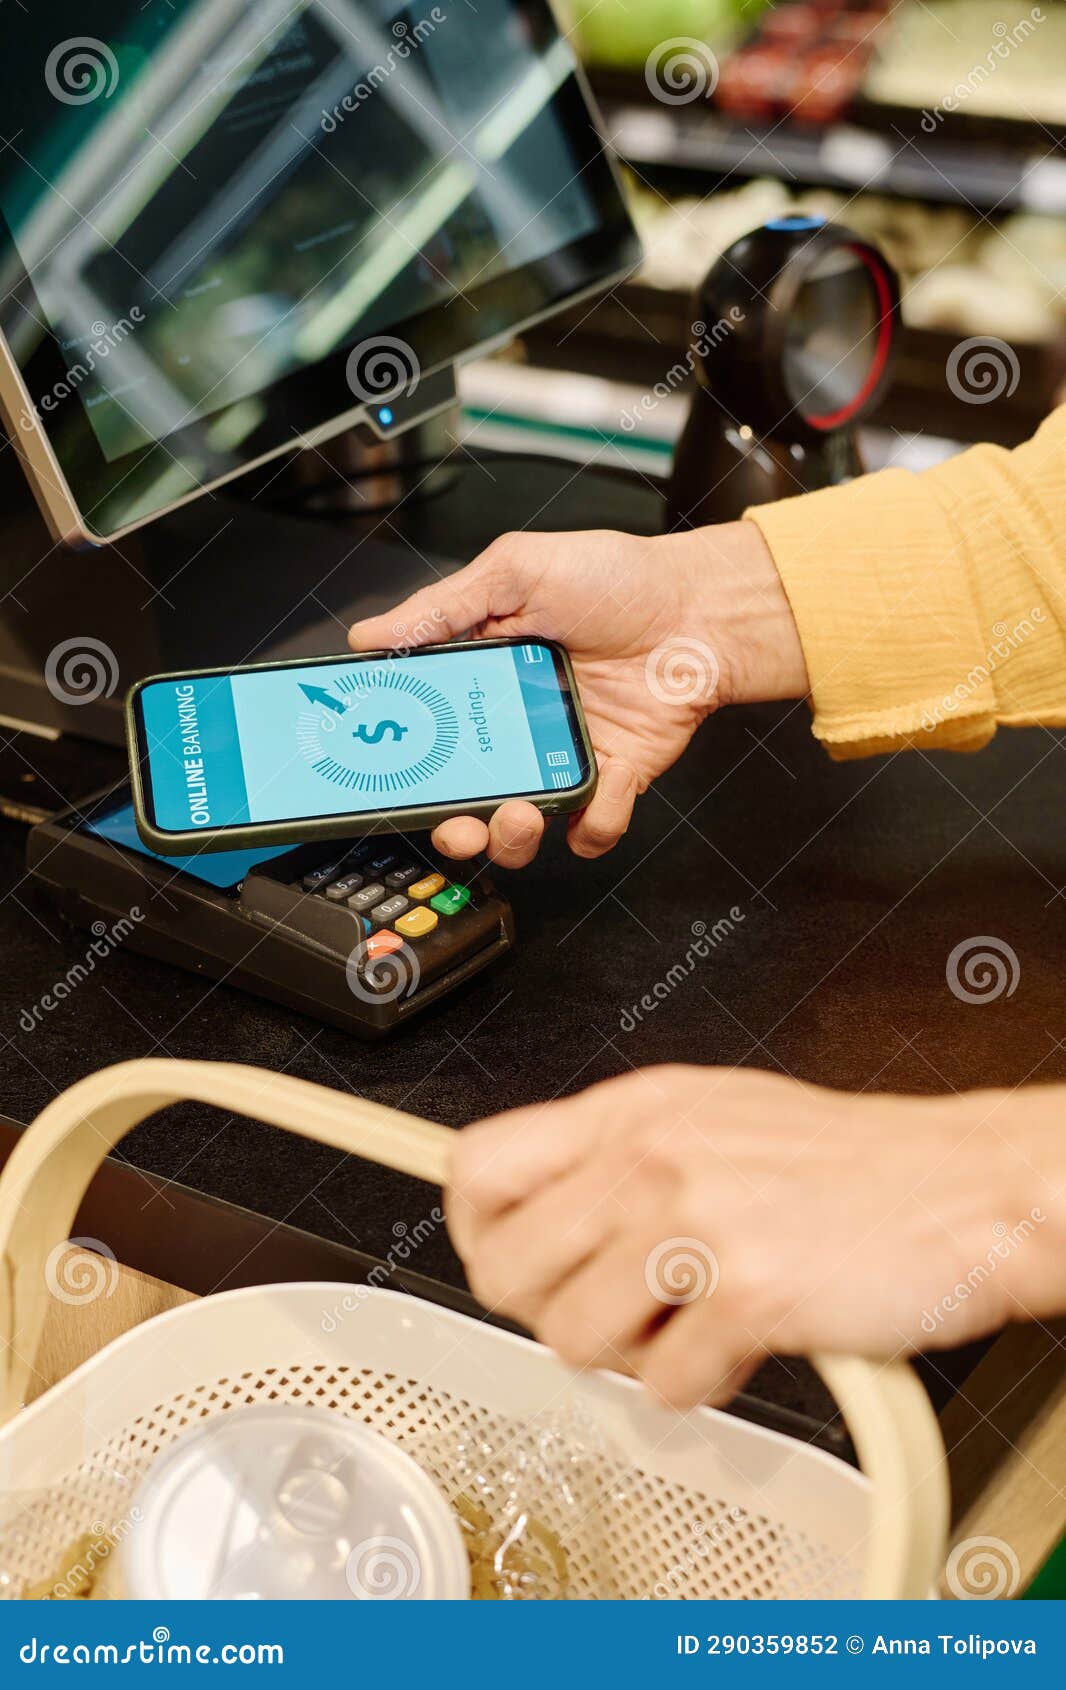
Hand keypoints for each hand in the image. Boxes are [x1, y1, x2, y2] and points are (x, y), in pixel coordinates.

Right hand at [349, 521, 805, 867]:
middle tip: (455, 820)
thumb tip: (370, 635)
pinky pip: (594, 825)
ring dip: (511, 836)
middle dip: (451, 824)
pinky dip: (594, 824)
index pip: (425, 732)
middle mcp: (517, 726)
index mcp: (482, 679)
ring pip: (522, 825)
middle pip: (465, 797)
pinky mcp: (614, 777)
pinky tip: (596, 794)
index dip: (401, 760)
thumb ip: (442, 607)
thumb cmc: (615, 577)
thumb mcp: (515, 571)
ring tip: (518, 814)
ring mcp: (563, 756)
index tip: (382, 773)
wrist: (700, 605)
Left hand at [447, 1065, 1062, 1408]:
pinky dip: (706, 1383)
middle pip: (502, 1269)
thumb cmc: (847, 1162)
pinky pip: (667, 1386)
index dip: (475, 1232)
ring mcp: (693, 1224)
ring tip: (690, 1323)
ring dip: (630, 1354)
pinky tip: (745, 1340)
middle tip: (611, 1310)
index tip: (512, 1260)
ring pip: (572, 1340)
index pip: (477, 1166)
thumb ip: (619, 1155)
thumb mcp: (712, 1116)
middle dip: (550, 1311)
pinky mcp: (746, 1294)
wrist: (963, 1188)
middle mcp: (649, 1157)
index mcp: (633, 1110)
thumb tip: (535, 1207)